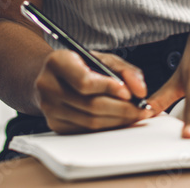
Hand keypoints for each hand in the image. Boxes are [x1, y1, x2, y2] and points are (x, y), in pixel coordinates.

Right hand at [33, 49, 153, 133]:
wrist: (52, 76)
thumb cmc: (80, 65)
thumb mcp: (101, 58)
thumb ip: (125, 70)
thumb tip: (140, 90)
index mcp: (57, 62)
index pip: (84, 82)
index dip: (109, 88)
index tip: (128, 92)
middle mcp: (48, 85)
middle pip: (90, 105)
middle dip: (122, 109)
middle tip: (141, 109)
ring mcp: (49, 108)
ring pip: (90, 122)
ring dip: (117, 121)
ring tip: (134, 115)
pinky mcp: (54, 124)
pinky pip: (86, 131)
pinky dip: (106, 127)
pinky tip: (118, 120)